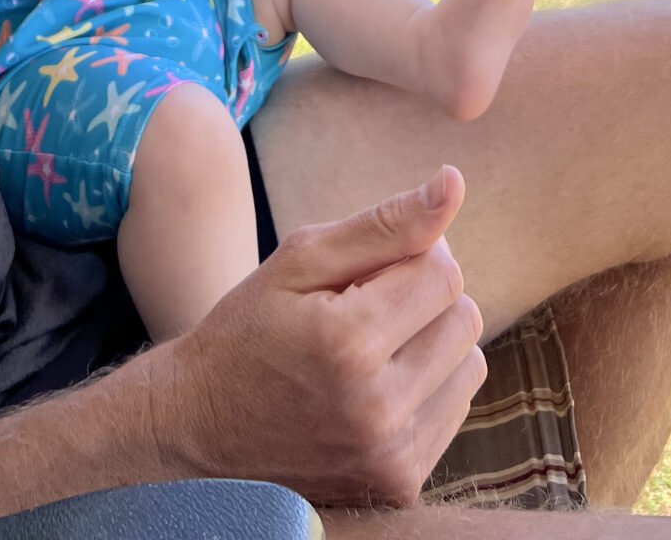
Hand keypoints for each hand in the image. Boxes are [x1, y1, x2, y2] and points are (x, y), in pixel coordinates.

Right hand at [146, 166, 484, 507]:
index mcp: (348, 342)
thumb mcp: (300, 260)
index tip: (370, 270)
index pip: (443, 274)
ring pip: (469, 366)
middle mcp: (378, 409)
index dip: (412, 257)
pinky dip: (426, 388)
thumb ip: (384, 223)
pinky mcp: (399, 487)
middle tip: (367, 305)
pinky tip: (375, 387)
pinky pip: (454, 411)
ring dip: (432, 344)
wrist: (201, 429)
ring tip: (372, 348)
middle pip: (463, 319)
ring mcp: (391, 457)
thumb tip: (454, 182)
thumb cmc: (250, 328)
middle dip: (424, 298)